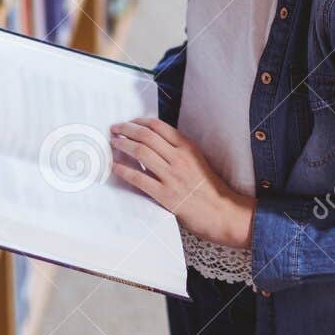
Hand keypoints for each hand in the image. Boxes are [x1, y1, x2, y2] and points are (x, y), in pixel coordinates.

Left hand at [108, 118, 255, 248]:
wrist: (220, 211)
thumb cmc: (209, 187)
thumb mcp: (198, 160)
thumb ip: (179, 149)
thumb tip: (154, 140)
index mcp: (188, 147)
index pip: (159, 127)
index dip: (140, 122)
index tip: (130, 123)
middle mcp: (179, 158)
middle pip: (146, 136)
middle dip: (127, 129)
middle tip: (115, 129)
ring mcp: (172, 176)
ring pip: (141, 152)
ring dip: (123, 145)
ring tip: (113, 143)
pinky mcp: (165, 195)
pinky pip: (139, 178)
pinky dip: (124, 170)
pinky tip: (115, 167)